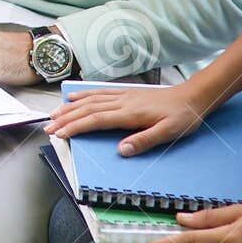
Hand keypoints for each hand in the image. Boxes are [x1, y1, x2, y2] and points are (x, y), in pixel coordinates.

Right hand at [46, 83, 204, 154]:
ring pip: (90, 100)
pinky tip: (75, 98)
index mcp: (129, 114)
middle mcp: (122, 102)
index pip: (95, 120)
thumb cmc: (183, 117)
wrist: (193, 96)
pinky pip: (99, 92)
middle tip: (48, 127)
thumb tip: (121, 150)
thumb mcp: (168, 133)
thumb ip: (144, 141)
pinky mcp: (126, 93)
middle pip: (87, 109)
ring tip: (54, 114)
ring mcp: (123, 96)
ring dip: (70, 107)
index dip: (75, 127)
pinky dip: (84, 95)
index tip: (59, 133)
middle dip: (65, 118)